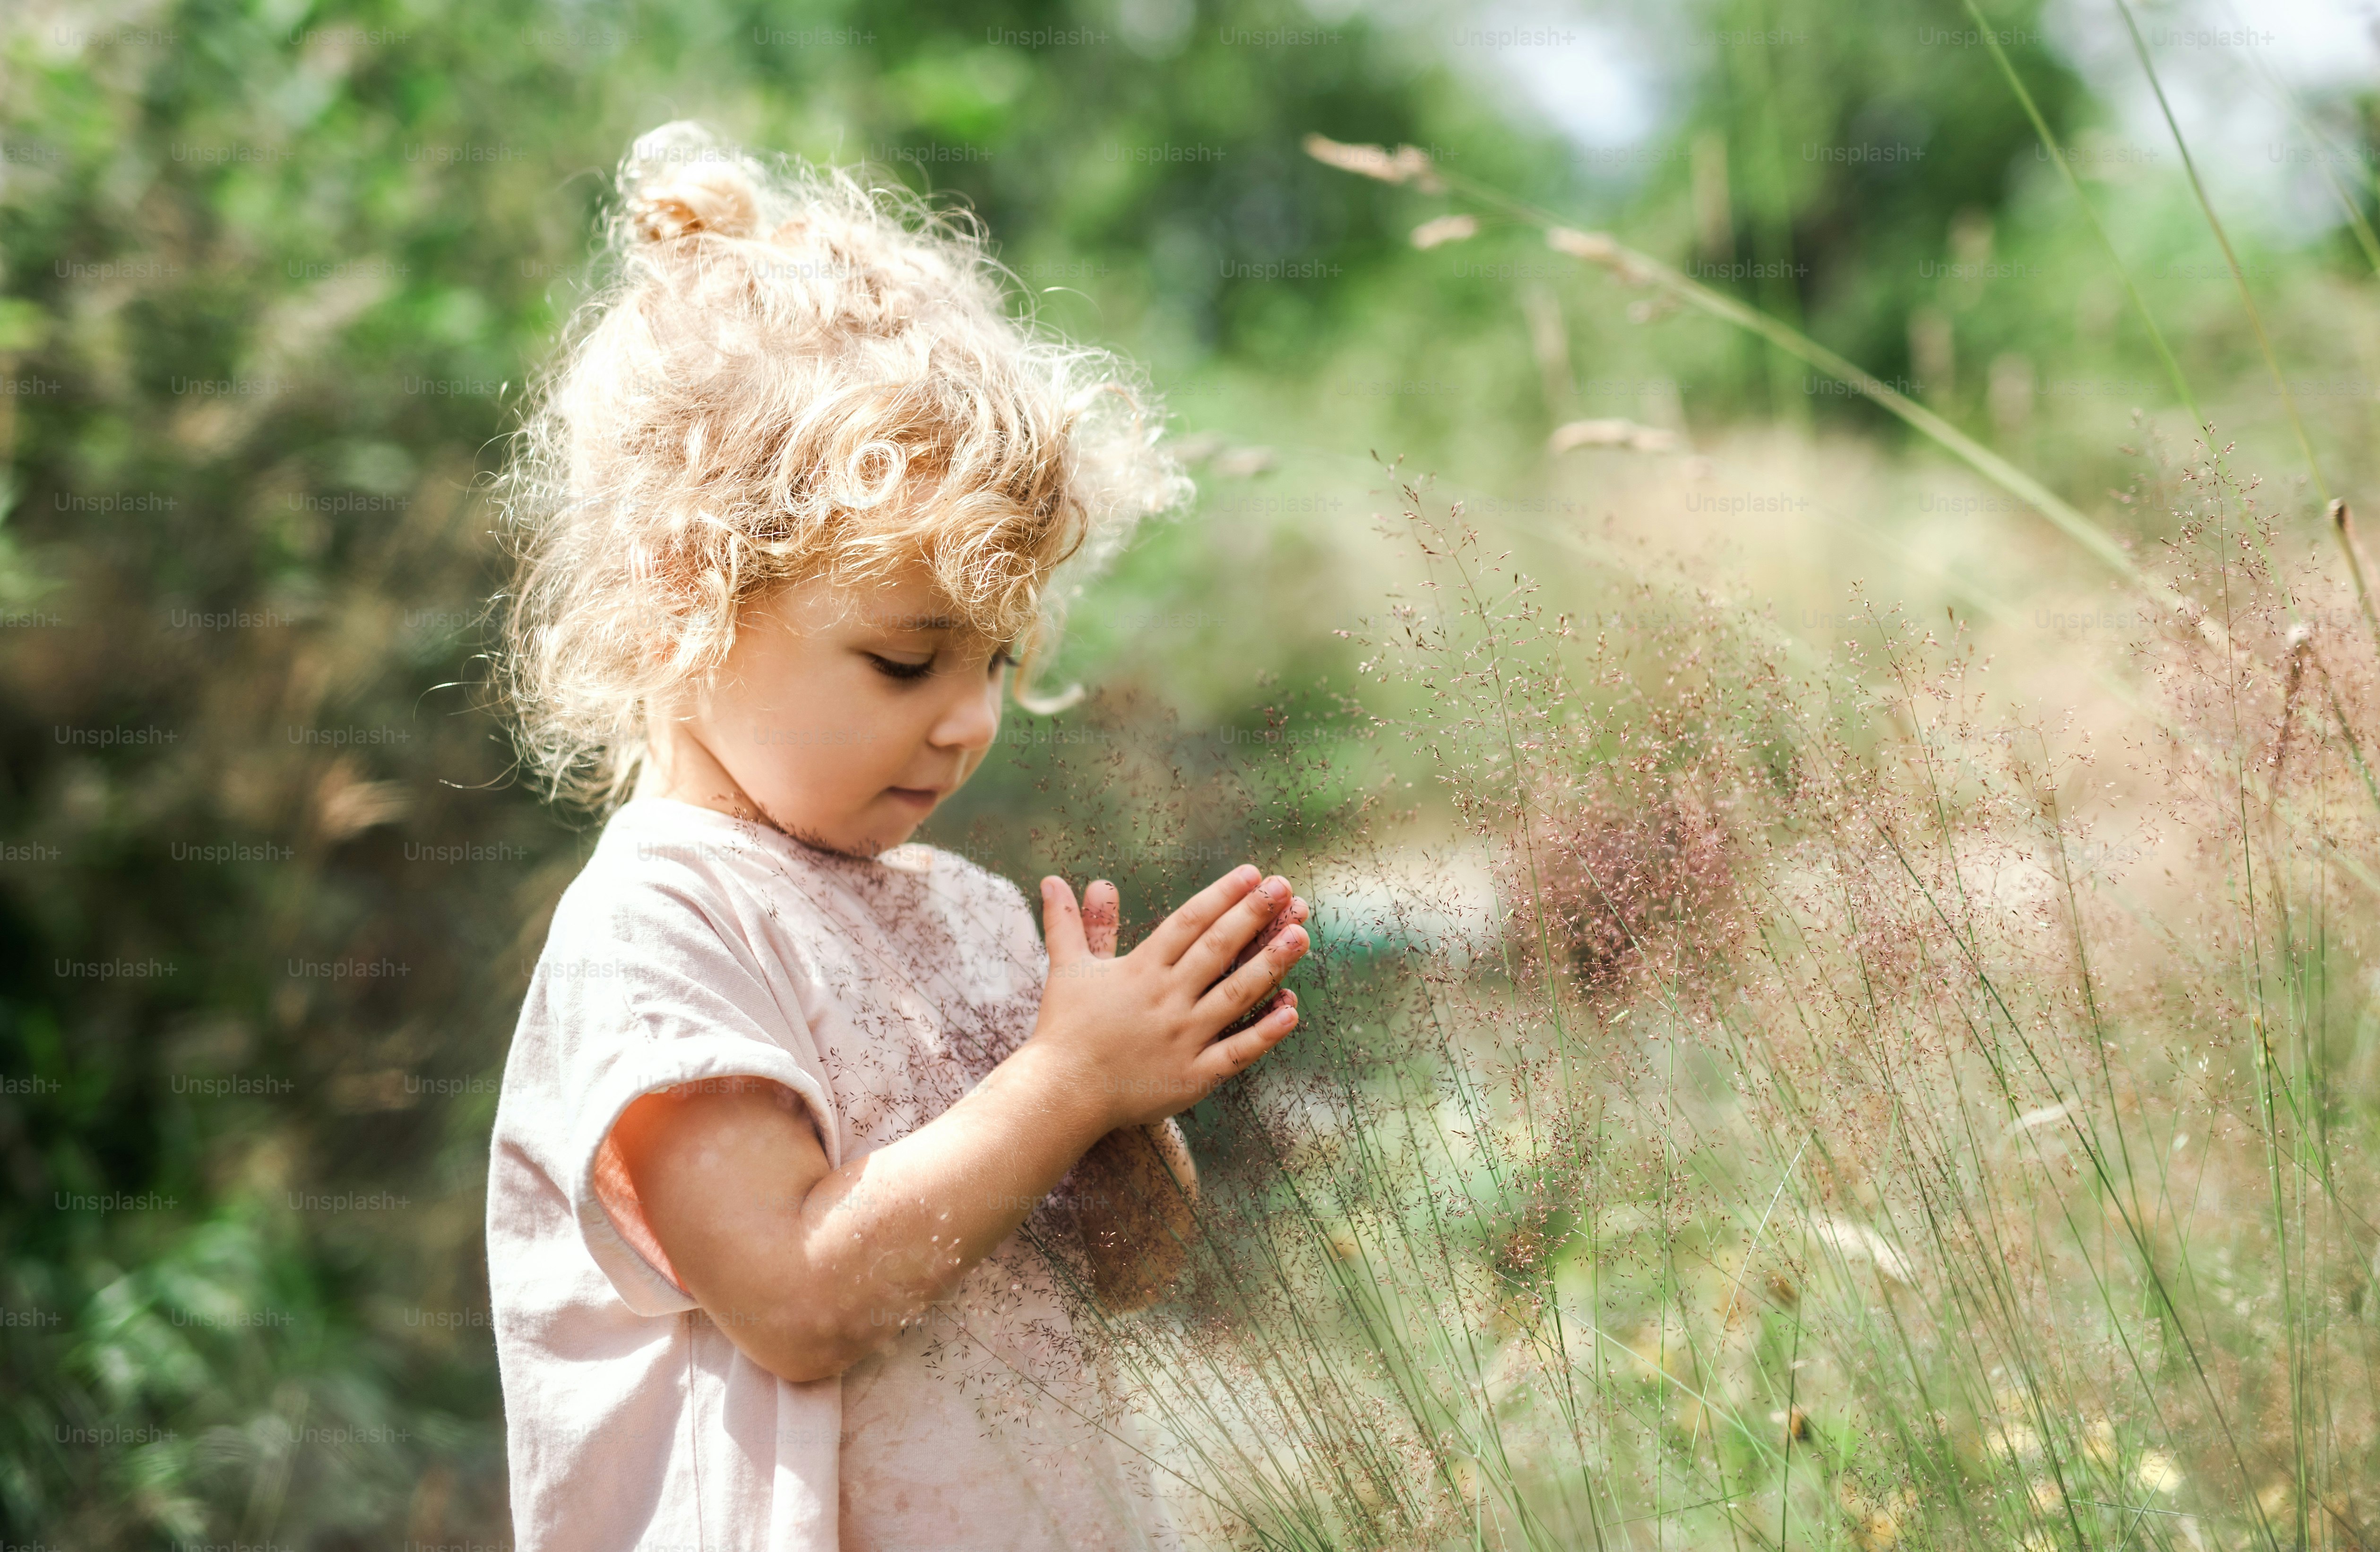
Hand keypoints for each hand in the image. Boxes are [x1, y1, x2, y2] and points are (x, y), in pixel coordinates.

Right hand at [1035, 864, 1309, 1129]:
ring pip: (1235, 995)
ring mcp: (1182, 1038)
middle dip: (1254, 916)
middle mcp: (1166, 998)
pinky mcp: (1192, 1076)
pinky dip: (1266, 1032)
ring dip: (1271, 963)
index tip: (1253, 874)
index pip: (1189, 923)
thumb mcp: (1067, 968)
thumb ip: (1070, 923)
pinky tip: (1292, 1010)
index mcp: (1140, 969)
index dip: (1222, 895)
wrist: (1061, 1094)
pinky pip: (1236, 1052)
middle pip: (1217, 950)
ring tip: (1301, 934)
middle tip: (1286, 889)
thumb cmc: (1064, 1028)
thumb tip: (1055, 880)